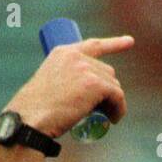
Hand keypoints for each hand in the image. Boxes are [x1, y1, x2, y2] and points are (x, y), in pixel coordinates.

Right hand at [3, 35, 134, 137]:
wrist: (31, 119)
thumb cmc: (38, 110)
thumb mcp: (51, 85)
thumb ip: (66, 81)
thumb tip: (84, 94)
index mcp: (63, 53)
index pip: (94, 45)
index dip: (114, 44)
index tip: (129, 41)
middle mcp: (75, 56)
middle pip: (107, 72)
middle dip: (108, 91)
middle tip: (101, 110)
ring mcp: (86, 69)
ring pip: (114, 86)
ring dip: (113, 102)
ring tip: (104, 117)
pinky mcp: (95, 84)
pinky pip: (118, 96)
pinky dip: (119, 109)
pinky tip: (113, 119)